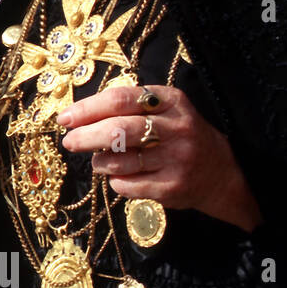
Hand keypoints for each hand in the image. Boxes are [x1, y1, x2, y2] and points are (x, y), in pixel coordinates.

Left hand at [59, 85, 261, 232]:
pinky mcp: (172, 188)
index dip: (87, 108)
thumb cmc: (178, 135)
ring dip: (99, 162)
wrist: (221, 172)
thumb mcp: (164, 110)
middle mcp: (177, 128)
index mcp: (171, 101)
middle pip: (118, 130)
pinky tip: (120, 176)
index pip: (121, 99)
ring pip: (119, 161)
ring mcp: (176, 160)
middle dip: (85, 136)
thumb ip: (129, 107)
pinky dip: (115, 180)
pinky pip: (127, 185)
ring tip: (99, 161)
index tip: (65, 118)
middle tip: (69, 142)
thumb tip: (77, 115)